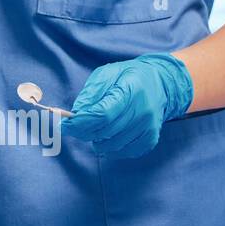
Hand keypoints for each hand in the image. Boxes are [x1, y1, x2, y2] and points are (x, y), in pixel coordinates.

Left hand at [60, 52, 193, 158]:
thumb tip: (76, 113)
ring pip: (113, 145)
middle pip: (106, 132)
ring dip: (97, 140)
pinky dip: (111, 148)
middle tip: (74, 127)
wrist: (159, 84)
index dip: (80, 123)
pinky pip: (125, 152)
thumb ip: (91, 93)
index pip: (102, 115)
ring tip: (93, 129)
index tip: (65, 125)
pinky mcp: (151, 138)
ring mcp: (148, 127)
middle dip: (84, 132)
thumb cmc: (127, 77)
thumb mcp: (106, 74)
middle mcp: (142, 111)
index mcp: (130, 90)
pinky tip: (107, 137)